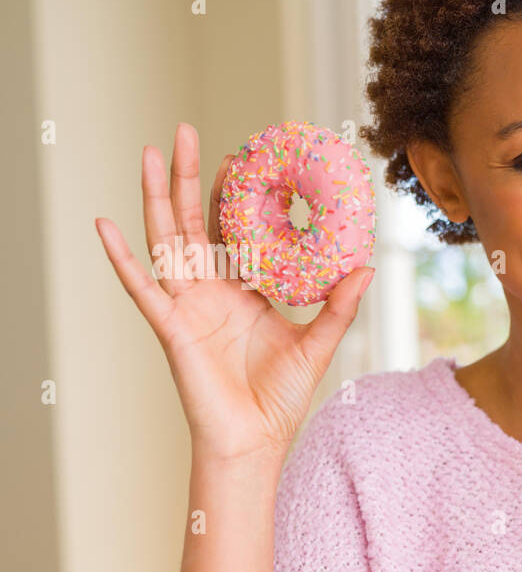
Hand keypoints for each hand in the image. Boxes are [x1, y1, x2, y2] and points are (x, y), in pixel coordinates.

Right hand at [95, 123, 373, 464]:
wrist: (255, 441)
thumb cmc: (281, 398)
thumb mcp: (318, 344)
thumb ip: (339, 306)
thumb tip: (366, 267)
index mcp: (243, 290)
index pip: (234, 230)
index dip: (234, 194)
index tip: (241, 155)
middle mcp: (210, 290)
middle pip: (194, 221)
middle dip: (189, 176)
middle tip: (184, 130)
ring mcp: (187, 304)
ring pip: (166, 239)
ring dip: (156, 197)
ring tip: (150, 153)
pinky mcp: (171, 326)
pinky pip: (142, 287)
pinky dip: (122, 258)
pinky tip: (105, 225)